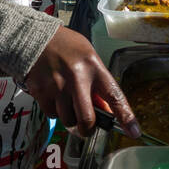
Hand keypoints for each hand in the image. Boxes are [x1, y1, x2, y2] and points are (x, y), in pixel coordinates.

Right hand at [23, 27, 140, 136]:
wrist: (35, 37)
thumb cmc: (65, 46)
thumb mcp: (89, 57)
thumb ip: (98, 84)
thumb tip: (106, 110)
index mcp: (93, 66)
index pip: (114, 96)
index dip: (126, 116)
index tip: (133, 131)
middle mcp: (77, 77)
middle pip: (87, 118)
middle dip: (88, 129)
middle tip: (86, 128)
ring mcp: (58, 86)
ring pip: (68, 119)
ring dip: (69, 117)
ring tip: (66, 100)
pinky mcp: (42, 91)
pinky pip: (52, 114)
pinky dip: (54, 111)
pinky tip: (54, 96)